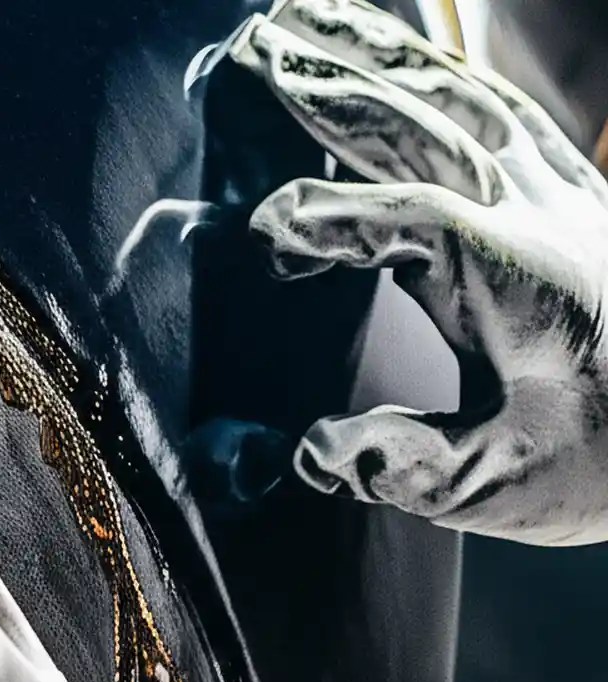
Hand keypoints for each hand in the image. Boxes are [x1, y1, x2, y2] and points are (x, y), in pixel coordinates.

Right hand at [231, 0, 607, 544]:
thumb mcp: (509, 486)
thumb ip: (410, 468)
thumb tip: (312, 453)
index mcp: (516, 280)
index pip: (408, 219)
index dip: (331, 217)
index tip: (266, 231)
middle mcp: (537, 215)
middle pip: (422, 126)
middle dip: (331, 85)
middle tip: (259, 47)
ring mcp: (559, 189)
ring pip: (456, 97)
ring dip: (377, 55)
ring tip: (308, 18)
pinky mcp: (572, 187)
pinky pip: (501, 105)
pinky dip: (444, 71)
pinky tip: (408, 54)